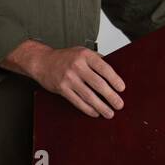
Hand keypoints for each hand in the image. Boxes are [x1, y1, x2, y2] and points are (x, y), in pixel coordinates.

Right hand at [3, 40, 124, 118]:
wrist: (42, 61)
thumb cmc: (65, 57)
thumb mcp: (82, 52)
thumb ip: (97, 59)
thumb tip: (115, 72)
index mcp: (85, 55)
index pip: (104, 68)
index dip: (114, 79)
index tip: (122, 88)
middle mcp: (77, 66)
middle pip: (98, 84)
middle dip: (111, 96)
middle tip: (119, 104)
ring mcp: (68, 78)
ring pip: (88, 95)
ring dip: (101, 106)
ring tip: (109, 113)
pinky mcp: (62, 89)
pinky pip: (77, 101)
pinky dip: (88, 109)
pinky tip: (95, 112)